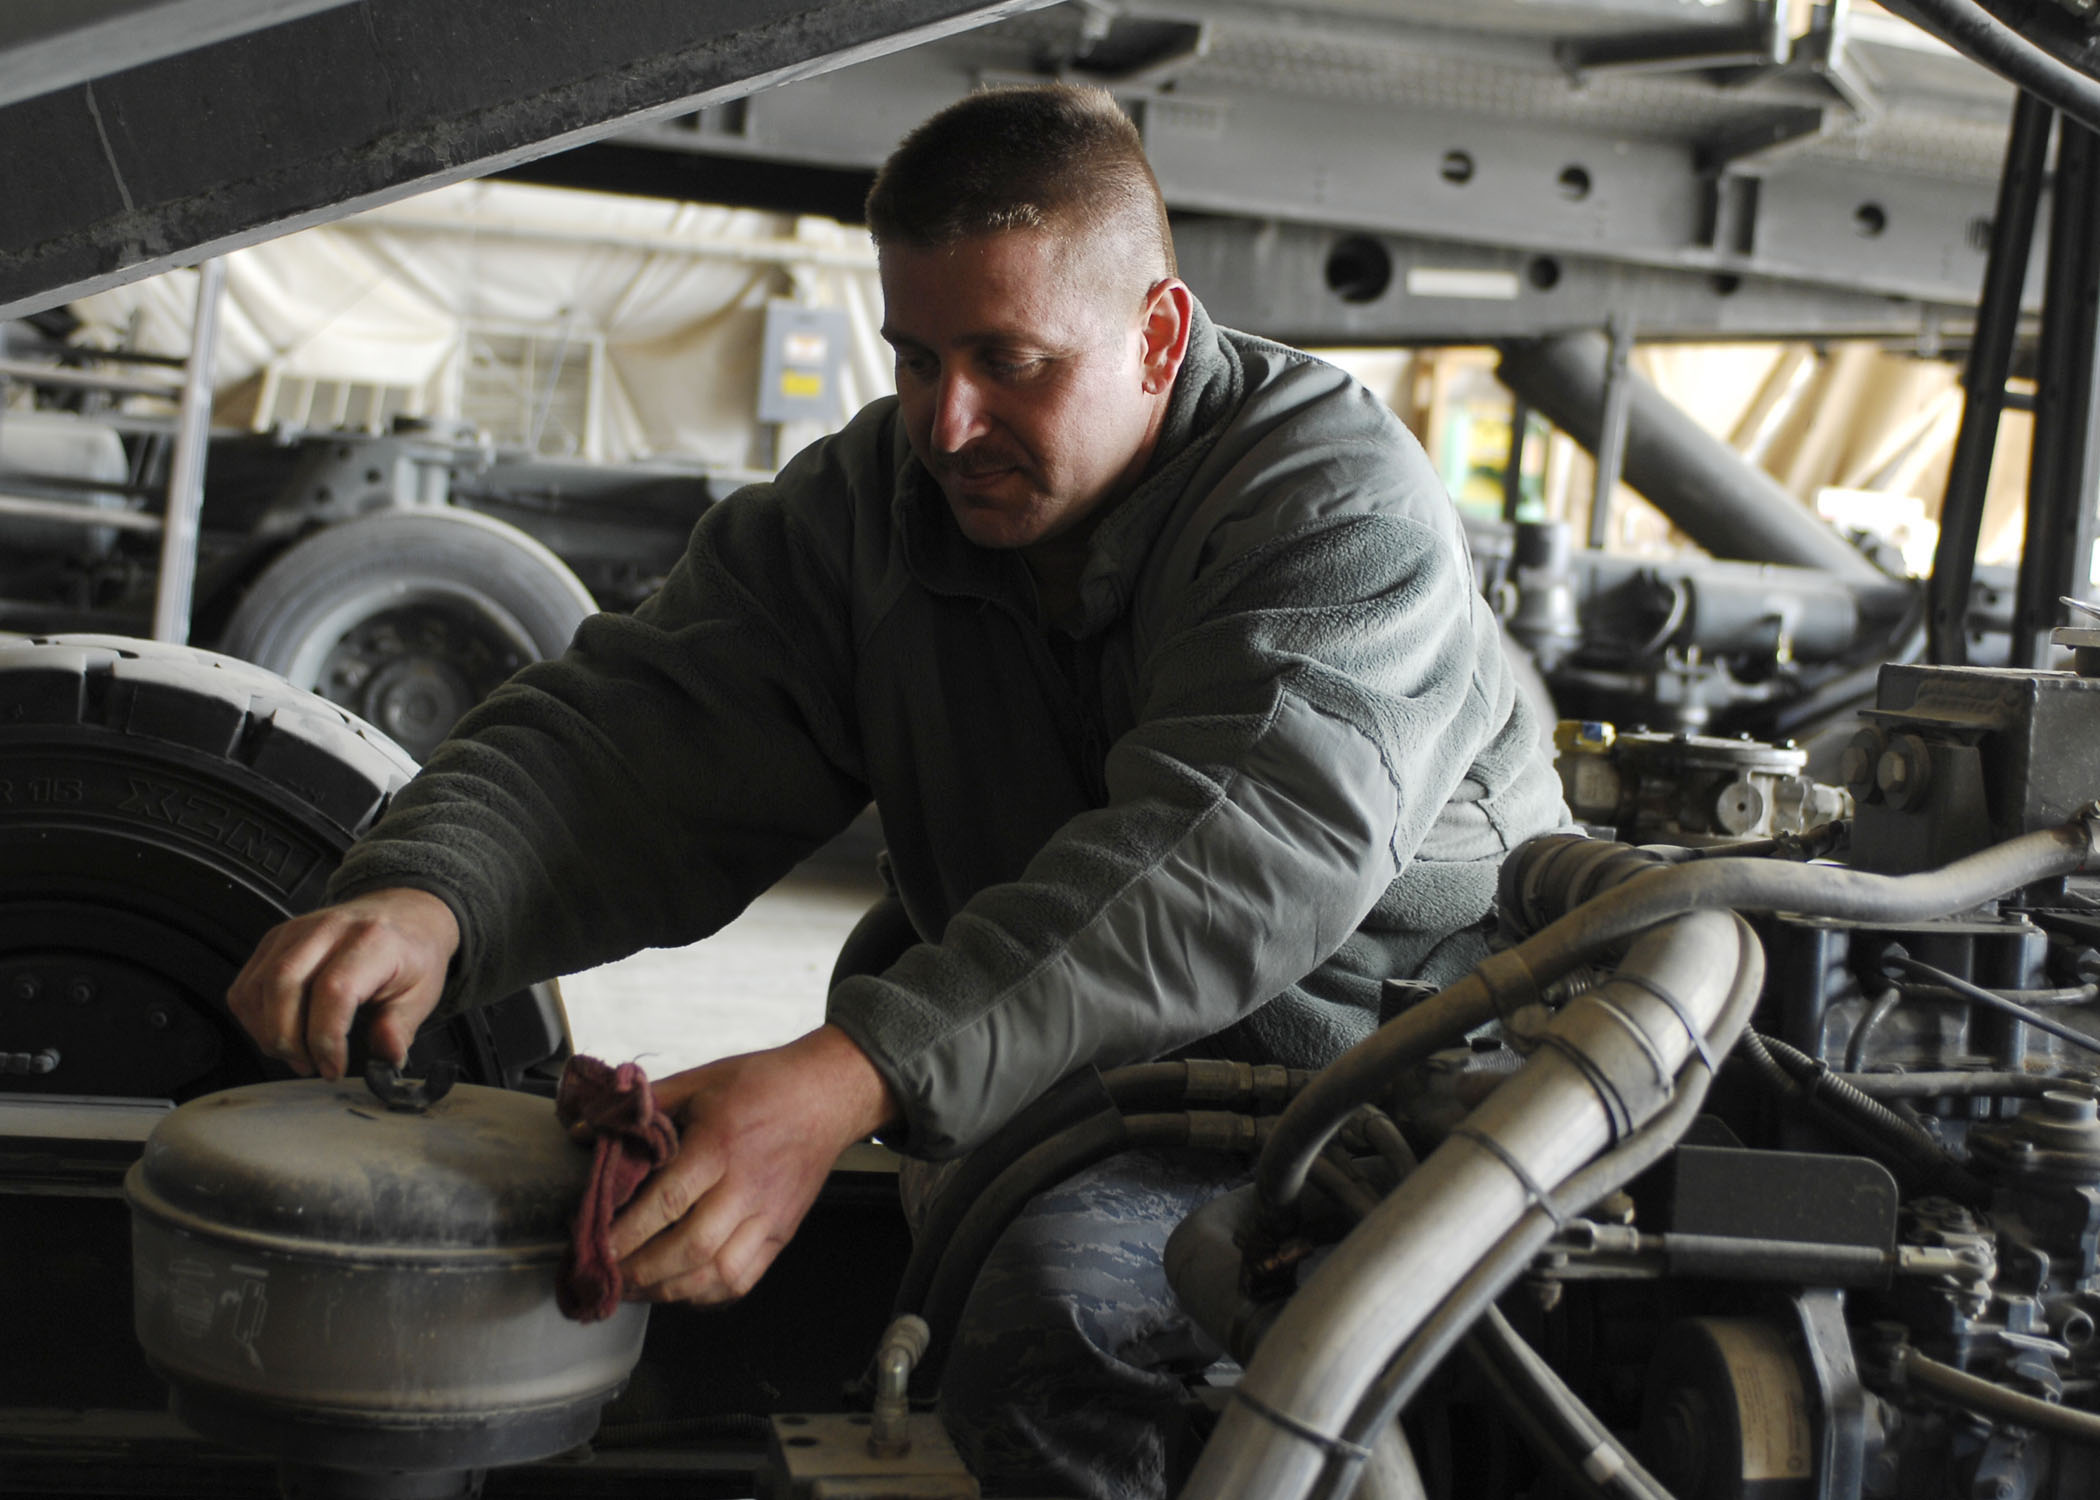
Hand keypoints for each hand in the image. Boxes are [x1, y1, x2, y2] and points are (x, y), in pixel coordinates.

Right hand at [226, 888, 459, 1079]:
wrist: (401, 915)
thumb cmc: (410, 955)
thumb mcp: (423, 993)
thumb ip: (401, 1027)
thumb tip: (387, 1057)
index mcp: (371, 940)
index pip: (334, 989)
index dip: (326, 1038)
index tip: (333, 1068)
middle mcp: (328, 929)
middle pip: (284, 984)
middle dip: (289, 1039)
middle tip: (311, 1065)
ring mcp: (294, 932)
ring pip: (258, 987)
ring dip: (269, 1033)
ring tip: (299, 1054)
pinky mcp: (273, 941)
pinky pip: (245, 987)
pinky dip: (254, 1020)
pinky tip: (282, 1033)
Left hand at [609, 1024, 897, 1303]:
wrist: (828, 1095)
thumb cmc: (764, 1085)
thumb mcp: (701, 1081)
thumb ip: (644, 1106)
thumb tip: (586, 1128)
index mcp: (720, 1145)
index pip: (667, 1201)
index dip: (627, 1232)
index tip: (594, 1245)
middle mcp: (746, 1186)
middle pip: (690, 1248)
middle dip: (641, 1271)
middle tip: (606, 1275)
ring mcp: (768, 1215)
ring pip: (717, 1274)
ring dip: (670, 1290)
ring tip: (636, 1289)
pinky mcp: (782, 1232)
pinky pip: (744, 1279)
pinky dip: (707, 1294)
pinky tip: (681, 1290)